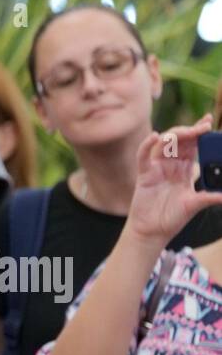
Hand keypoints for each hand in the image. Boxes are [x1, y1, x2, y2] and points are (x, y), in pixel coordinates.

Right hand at [126, 116, 221, 243]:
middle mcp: (171, 166)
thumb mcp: (196, 204)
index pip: (194, 145)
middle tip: (204, 126)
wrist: (154, 232)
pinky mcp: (144, 175)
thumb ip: (211, 197)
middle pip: (180, 140)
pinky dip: (147, 145)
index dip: (200, 132)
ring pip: (164, 144)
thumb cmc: (172, 218)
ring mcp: (157, 169)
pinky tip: (155, 136)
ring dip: (175, 134)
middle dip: (191, 131)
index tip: (209, 122)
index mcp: (185, 169)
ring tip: (187, 131)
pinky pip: (143, 156)